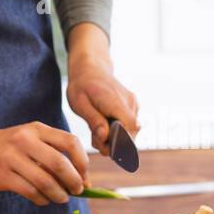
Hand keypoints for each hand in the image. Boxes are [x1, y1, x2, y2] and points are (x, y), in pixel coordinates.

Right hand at [0, 123, 87, 204]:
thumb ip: (53, 153)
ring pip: (45, 181)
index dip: (83, 162)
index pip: (70, 142)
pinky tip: (43, 199)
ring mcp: (12, 157)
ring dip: (58, 194)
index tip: (85, 176)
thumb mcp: (30, 139)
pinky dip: (42, 199)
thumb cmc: (8, 147)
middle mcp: (25, 140)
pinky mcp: (2, 175)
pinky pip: (30, 192)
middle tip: (77, 191)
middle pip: (60, 163)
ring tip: (61, 198)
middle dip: (74, 181)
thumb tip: (82, 179)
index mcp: (37, 129)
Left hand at [66, 22, 139, 154]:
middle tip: (95, 139)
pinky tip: (104, 126)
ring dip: (115, 138)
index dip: (120, 141)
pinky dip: (117, 131)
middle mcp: (129, 102)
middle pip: (131, 133)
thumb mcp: (79, 104)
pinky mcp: (134, 107)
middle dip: (114, 143)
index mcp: (114, 100)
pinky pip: (129, 126)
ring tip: (97, 130)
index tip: (103, 145)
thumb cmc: (82, 86)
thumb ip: (94, 121)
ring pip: (130, 132)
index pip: (129, 126)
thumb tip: (106, 137)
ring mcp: (134, 104)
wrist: (90, 68)